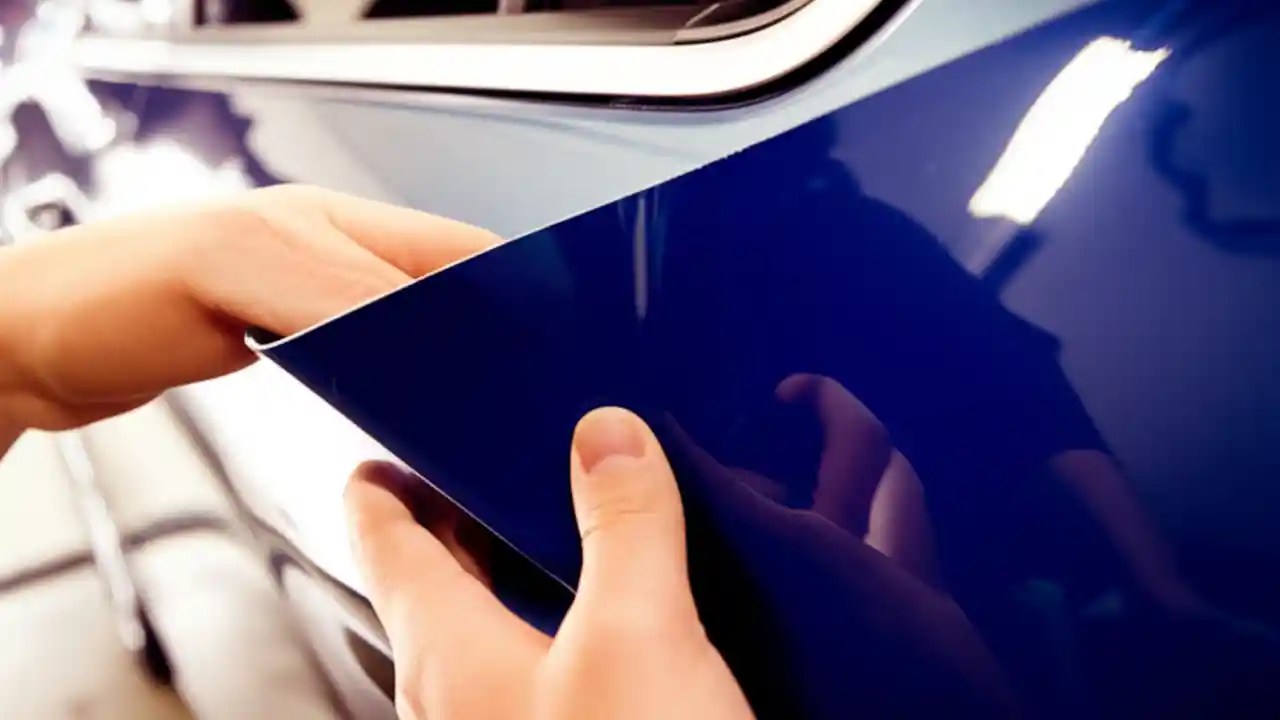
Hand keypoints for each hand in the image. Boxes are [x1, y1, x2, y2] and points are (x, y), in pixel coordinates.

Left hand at [0, 184, 497, 431]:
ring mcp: (305, 304)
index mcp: (333, 221)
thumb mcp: (248, 274)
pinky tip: (395, 416)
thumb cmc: (110, 290)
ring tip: (454, 409)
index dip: (505, 292)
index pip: (456, 250)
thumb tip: (434, 338)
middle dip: (475, 342)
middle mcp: (327, 258)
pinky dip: (387, 394)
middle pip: (438, 298)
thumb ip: (349, 300)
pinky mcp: (280, 347)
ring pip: (404, 339)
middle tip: (499, 393)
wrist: (25, 347)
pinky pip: (360, 369)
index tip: (538, 343)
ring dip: (430, 373)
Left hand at [344, 407, 752, 719]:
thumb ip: (623, 526)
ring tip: (551, 534)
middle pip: (434, 592)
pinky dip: (559, 633)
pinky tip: (619, 629)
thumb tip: (607, 434)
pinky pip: (536, 681)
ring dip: (507, 581)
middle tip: (476, 470)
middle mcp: (463, 703)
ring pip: (485, 640)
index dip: (382, 487)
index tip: (378, 451)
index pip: (389, 546)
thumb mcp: (638, 638)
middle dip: (450, 526)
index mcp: (452, 656)